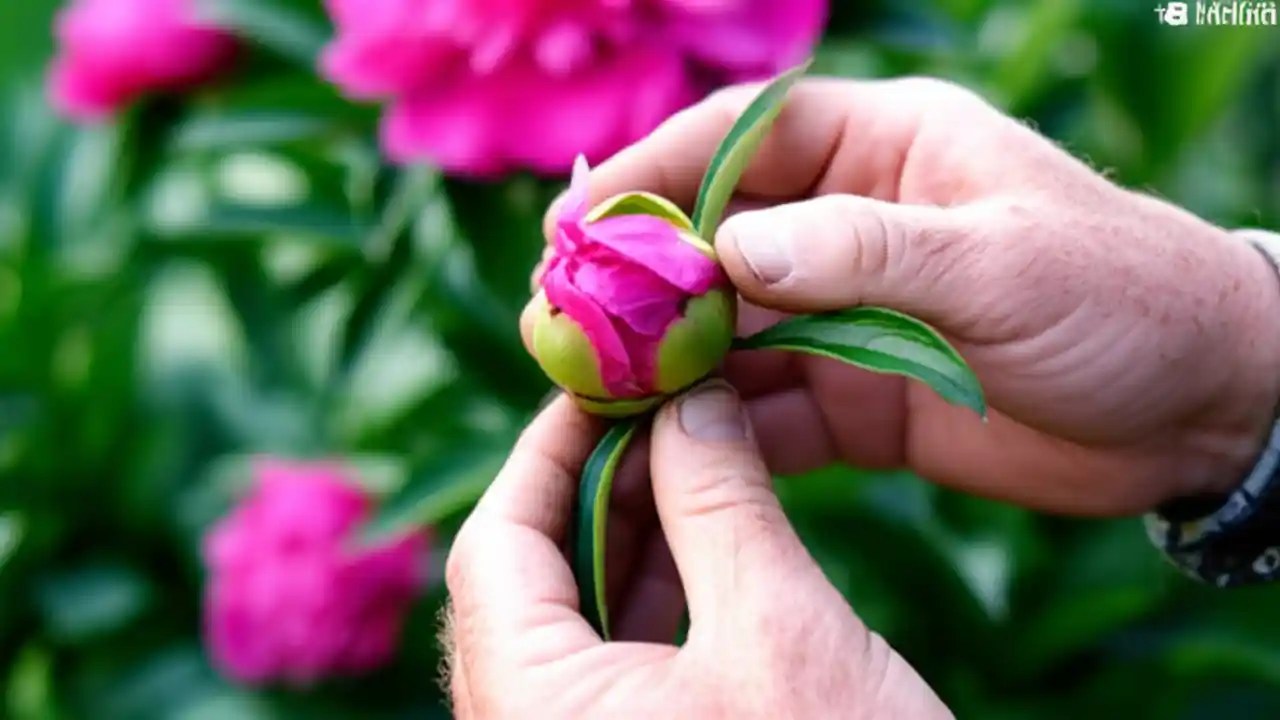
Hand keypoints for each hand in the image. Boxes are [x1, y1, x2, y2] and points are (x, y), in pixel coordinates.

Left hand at [443, 388, 951, 718]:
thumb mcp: (778, 631)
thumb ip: (721, 502)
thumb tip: (689, 400)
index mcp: (532, 704)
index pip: (495, 543)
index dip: (549, 446)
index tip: (609, 379)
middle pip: (532, 571)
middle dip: (603, 478)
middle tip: (668, 401)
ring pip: (584, 608)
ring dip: (641, 523)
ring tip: (702, 445)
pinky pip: (627, 651)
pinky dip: (669, 582)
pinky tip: (719, 525)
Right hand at [536, 77, 1279, 514]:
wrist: (1201, 409)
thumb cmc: (1121, 298)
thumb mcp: (1000, 260)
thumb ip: (866, 250)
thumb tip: (730, 253)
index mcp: (883, 149)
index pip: (740, 142)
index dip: (653, 175)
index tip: (580, 224)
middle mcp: (849, 225)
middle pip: (715, 244)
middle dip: (642, 285)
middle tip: (566, 327)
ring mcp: (848, 316)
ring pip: (731, 333)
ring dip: (669, 364)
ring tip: (599, 395)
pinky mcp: (858, 397)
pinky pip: (769, 409)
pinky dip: (719, 429)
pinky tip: (671, 450)